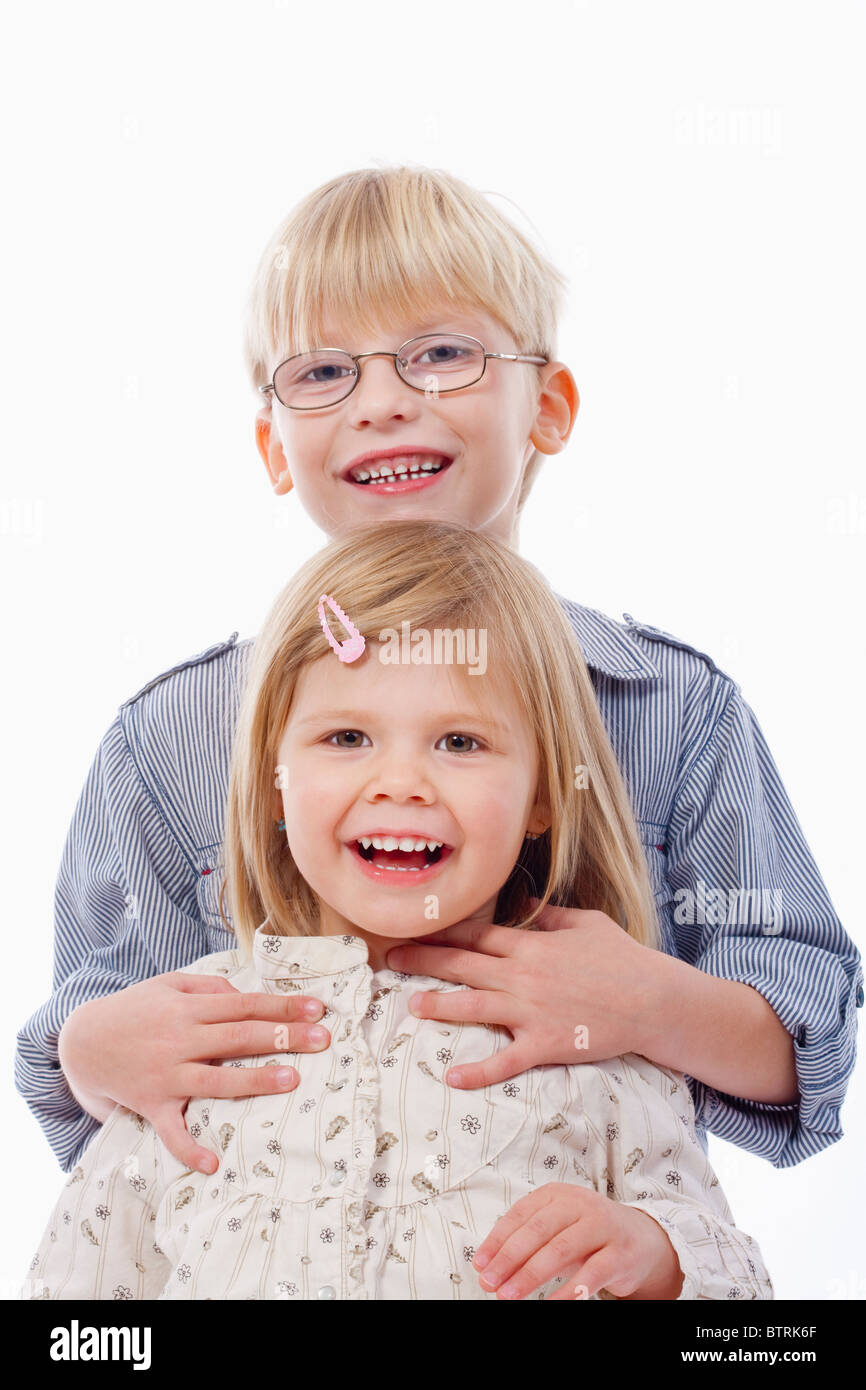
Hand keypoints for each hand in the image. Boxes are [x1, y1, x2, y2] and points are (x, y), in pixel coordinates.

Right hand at [57, 971, 330, 1173]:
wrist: (82, 1042)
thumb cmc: (135, 1009)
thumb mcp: (168, 985)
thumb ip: (209, 987)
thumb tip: (244, 995)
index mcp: (188, 1009)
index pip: (244, 1005)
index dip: (281, 1006)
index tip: (316, 1010)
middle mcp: (180, 1040)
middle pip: (239, 1038)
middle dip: (283, 1038)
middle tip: (323, 1040)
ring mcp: (166, 1075)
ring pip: (217, 1080)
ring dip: (254, 1081)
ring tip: (291, 1080)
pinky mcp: (151, 1105)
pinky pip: (172, 1133)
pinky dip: (189, 1150)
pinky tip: (213, 1163)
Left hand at [385, 899, 662, 1088]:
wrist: (652, 999)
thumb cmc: (623, 958)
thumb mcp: (587, 922)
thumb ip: (551, 916)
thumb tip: (526, 908)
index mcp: (531, 945)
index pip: (476, 934)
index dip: (441, 931)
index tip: (414, 927)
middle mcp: (523, 976)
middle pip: (463, 965)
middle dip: (423, 960)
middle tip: (390, 958)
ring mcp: (532, 1011)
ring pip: (474, 1007)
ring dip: (439, 1005)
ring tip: (412, 1005)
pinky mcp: (545, 1044)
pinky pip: (506, 1060)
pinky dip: (478, 1071)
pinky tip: (452, 1077)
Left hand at [472, 1183, 682, 1299]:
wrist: (642, 1239)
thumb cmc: (588, 1235)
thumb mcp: (557, 1230)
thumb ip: (527, 1244)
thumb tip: (490, 1268)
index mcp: (557, 1194)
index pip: (520, 1215)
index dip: (497, 1241)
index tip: (480, 1265)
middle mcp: (580, 1204)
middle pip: (537, 1231)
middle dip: (509, 1259)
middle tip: (489, 1282)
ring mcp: (602, 1226)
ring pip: (560, 1250)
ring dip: (530, 1275)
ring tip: (509, 1296)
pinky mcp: (620, 1253)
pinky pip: (591, 1274)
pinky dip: (568, 1291)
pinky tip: (550, 1305)